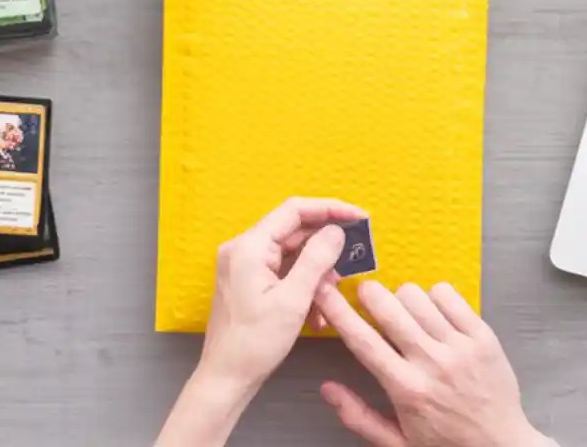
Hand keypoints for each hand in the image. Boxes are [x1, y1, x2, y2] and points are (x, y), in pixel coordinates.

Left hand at [199, 198, 363, 390]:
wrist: (226, 378)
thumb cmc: (255, 342)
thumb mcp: (293, 300)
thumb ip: (316, 260)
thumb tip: (337, 230)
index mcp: (249, 247)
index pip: (295, 211)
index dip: (330, 209)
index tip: (360, 217)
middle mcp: (243, 249)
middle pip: (294, 231)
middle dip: (326, 245)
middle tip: (355, 256)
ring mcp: (244, 265)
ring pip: (291, 253)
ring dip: (317, 269)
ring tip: (334, 291)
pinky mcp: (248, 281)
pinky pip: (283, 270)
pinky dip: (304, 282)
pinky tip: (317, 308)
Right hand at [317, 281, 553, 446]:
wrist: (500, 446)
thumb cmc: (446, 444)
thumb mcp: (397, 442)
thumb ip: (359, 416)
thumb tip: (328, 389)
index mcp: (406, 389)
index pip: (364, 341)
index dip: (339, 312)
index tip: (324, 292)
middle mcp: (432, 363)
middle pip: (390, 310)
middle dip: (370, 292)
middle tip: (366, 292)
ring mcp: (460, 347)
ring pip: (418, 297)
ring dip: (403, 296)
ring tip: (404, 309)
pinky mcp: (483, 336)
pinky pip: (450, 296)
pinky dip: (435, 295)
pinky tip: (433, 310)